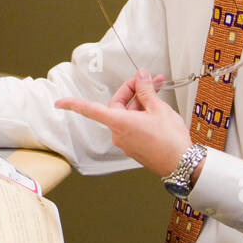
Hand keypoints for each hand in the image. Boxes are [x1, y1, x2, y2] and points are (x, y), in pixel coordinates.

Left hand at [55, 70, 191, 177]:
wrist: (182, 165)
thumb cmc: (170, 141)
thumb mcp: (158, 108)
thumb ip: (146, 90)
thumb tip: (141, 77)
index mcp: (120, 122)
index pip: (90, 110)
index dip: (73, 105)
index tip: (59, 103)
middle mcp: (119, 134)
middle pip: (118, 105)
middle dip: (133, 91)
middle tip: (150, 81)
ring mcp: (126, 142)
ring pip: (128, 115)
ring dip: (141, 102)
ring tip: (159, 91)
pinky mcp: (135, 147)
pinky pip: (134, 125)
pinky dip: (143, 114)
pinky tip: (158, 108)